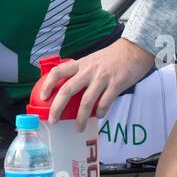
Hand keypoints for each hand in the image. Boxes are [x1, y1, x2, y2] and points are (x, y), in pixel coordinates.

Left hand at [38, 39, 155, 130]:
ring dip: (80, 118)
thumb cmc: (112, 57)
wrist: (135, 49)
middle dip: (57, 107)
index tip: (42, 97)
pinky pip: (105, 103)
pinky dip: (100, 112)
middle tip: (53, 120)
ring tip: (78, 128)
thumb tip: (71, 91)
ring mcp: (102, 78)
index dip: (48, 84)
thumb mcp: (92, 60)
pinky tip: (99, 116)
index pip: (58, 71)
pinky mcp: (116, 84)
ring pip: (86, 102)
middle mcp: (89, 70)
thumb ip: (82, 72)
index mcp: (81, 63)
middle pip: (67, 90)